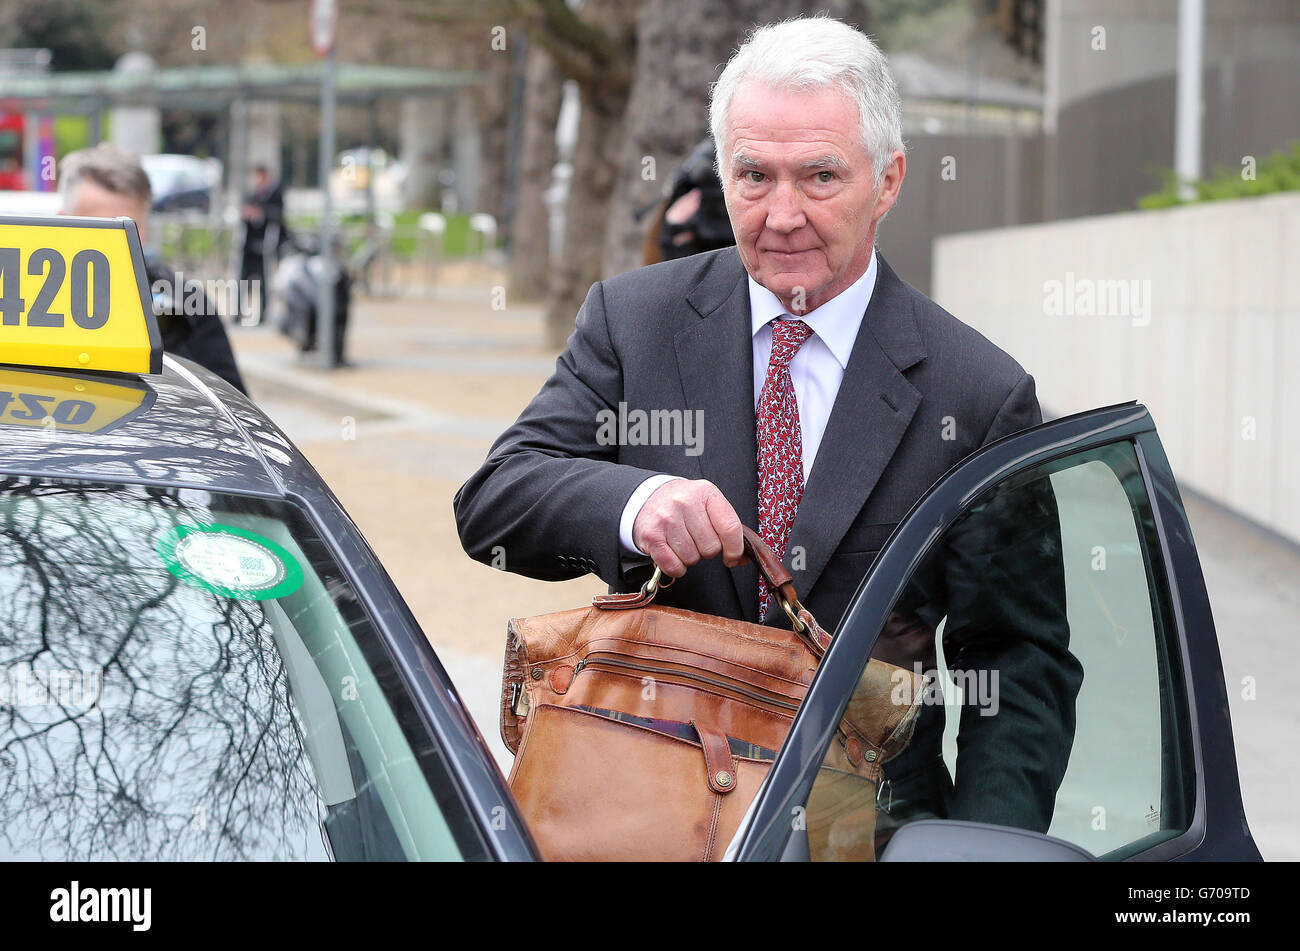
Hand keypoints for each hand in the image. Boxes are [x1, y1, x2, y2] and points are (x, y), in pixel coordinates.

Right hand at [631, 479, 745, 577]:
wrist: (647, 497)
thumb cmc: (683, 505)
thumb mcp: (707, 504)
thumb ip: (727, 528)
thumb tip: (743, 558)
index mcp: (706, 493)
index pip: (730, 528)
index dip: (735, 549)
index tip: (732, 557)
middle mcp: (685, 503)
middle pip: (711, 548)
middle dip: (707, 550)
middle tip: (696, 539)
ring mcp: (667, 519)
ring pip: (692, 558)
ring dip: (690, 557)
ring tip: (682, 541)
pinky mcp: (651, 536)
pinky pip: (674, 566)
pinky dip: (676, 567)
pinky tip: (673, 553)